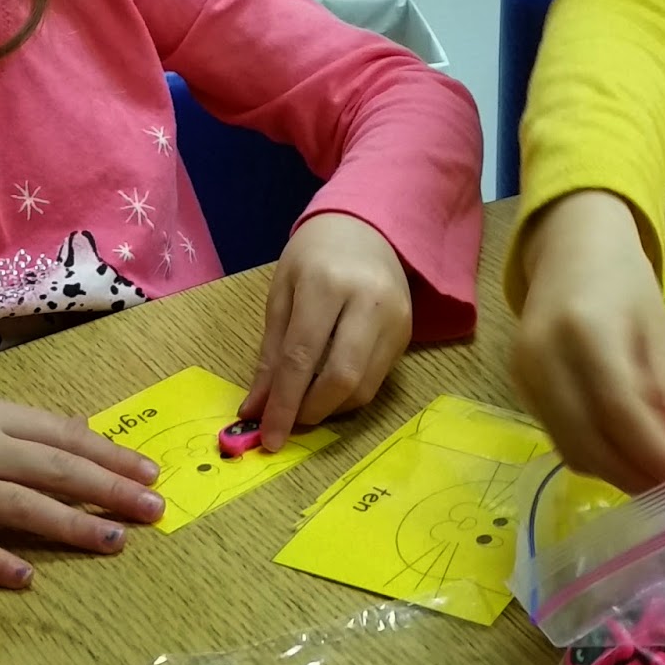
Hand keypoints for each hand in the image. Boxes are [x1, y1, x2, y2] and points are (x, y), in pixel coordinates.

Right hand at [0, 388, 163, 587]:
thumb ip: (22, 422)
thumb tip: (78, 429)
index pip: (64, 437)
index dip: (110, 455)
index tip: (150, 473)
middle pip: (54, 471)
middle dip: (109, 490)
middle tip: (153, 509)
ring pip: (20, 508)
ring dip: (71, 525)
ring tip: (114, 542)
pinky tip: (28, 578)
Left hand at [243, 213, 411, 450]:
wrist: (367, 227)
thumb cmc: (314, 256)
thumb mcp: (281, 293)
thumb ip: (270, 353)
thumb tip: (256, 409)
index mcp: (326, 283)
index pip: (302, 357)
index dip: (283, 404)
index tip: (268, 438)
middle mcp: (368, 301)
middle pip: (342, 378)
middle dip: (311, 411)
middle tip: (288, 422)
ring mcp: (395, 318)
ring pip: (364, 387)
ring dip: (330, 408)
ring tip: (306, 402)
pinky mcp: (408, 333)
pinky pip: (376, 380)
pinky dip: (349, 393)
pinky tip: (330, 384)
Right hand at [513, 190, 664, 494]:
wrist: (568, 241)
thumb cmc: (621, 275)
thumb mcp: (655, 322)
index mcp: (585, 331)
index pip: (622, 414)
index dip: (662, 459)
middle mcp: (544, 357)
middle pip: (590, 444)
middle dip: (641, 478)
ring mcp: (524, 374)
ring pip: (572, 450)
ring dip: (620, 474)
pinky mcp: (520, 385)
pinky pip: (560, 437)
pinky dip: (598, 455)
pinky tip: (632, 454)